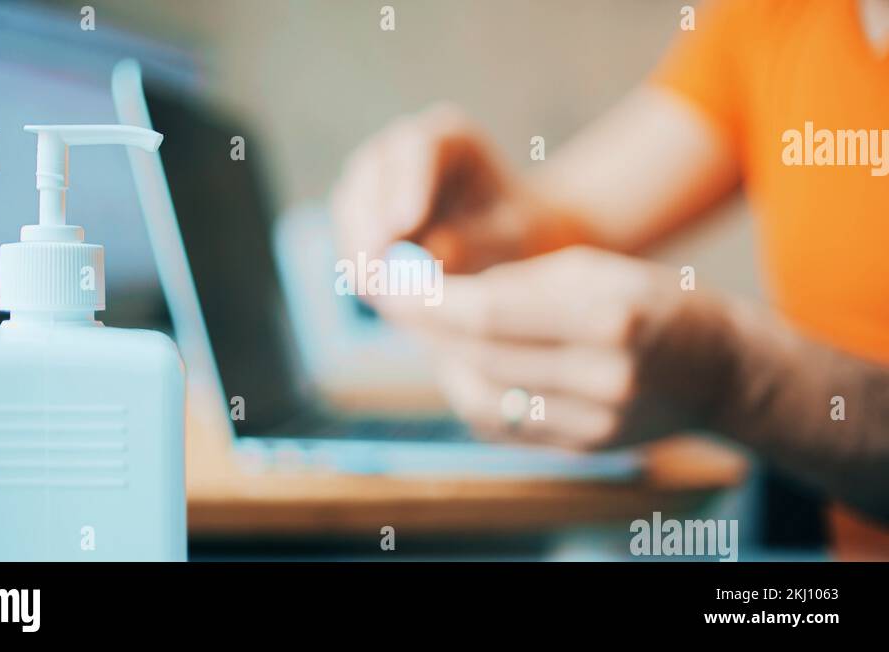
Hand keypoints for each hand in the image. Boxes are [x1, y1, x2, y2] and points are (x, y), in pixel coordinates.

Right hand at [331, 104, 575, 272]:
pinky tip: (371, 288)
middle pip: (373, 169)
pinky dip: (355, 257)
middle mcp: (404, 147)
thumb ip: (476, 242)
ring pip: (353, 200)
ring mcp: (377, 176)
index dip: (406, 184)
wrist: (503, 244)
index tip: (404, 226)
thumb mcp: (511, 238)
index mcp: (450, 137)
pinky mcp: (362, 210)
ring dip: (358, 242)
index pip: (418, 147)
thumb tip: (428, 254)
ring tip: (374, 284)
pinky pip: (348, 231)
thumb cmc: (517, 233)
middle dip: (372, 218)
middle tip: (376, 263)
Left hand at [376, 246, 736, 448]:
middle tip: (399, 306)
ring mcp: (596, 422)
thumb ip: (518, 284)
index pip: (489, 314)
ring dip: (443, 366)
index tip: (391, 284)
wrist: (717, 371)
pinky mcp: (586, 449)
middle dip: (428, 331)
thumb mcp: (594, 269)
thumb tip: (442, 295)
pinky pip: (503, 425)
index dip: (429, 301)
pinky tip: (464, 367)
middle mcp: (602, 376)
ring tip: (431, 336)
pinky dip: (472, 394)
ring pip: (482, 399)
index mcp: (608, 317)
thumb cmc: (651, 303)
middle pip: (479, 358)